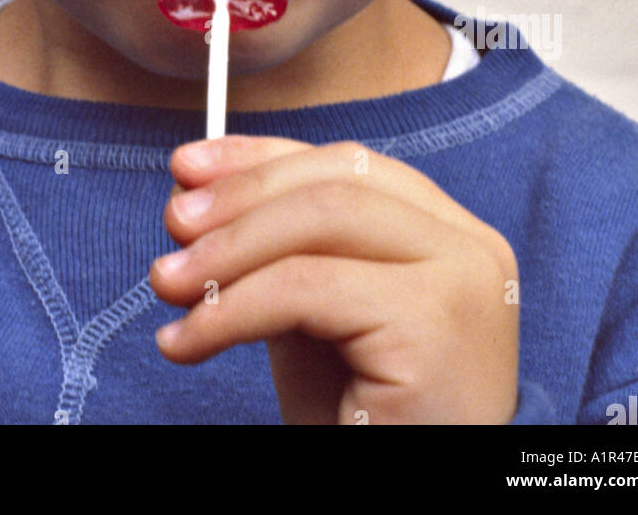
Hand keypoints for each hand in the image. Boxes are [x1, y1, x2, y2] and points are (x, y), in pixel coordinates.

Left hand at [150, 135, 519, 423]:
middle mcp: (471, 246)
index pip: (350, 164)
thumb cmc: (365, 423)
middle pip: (339, 179)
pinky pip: (309, 287)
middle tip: (172, 223)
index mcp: (448, 233)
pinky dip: (232, 307)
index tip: (187, 167)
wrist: (412, 501)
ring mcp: (462, 280)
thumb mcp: (315, 319)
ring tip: (167, 283)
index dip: (262, 157)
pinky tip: (189, 338)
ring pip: (323, 218)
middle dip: (240, 195)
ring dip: (228, 248)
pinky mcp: (433, 326)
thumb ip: (277, 254)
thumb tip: (196, 195)